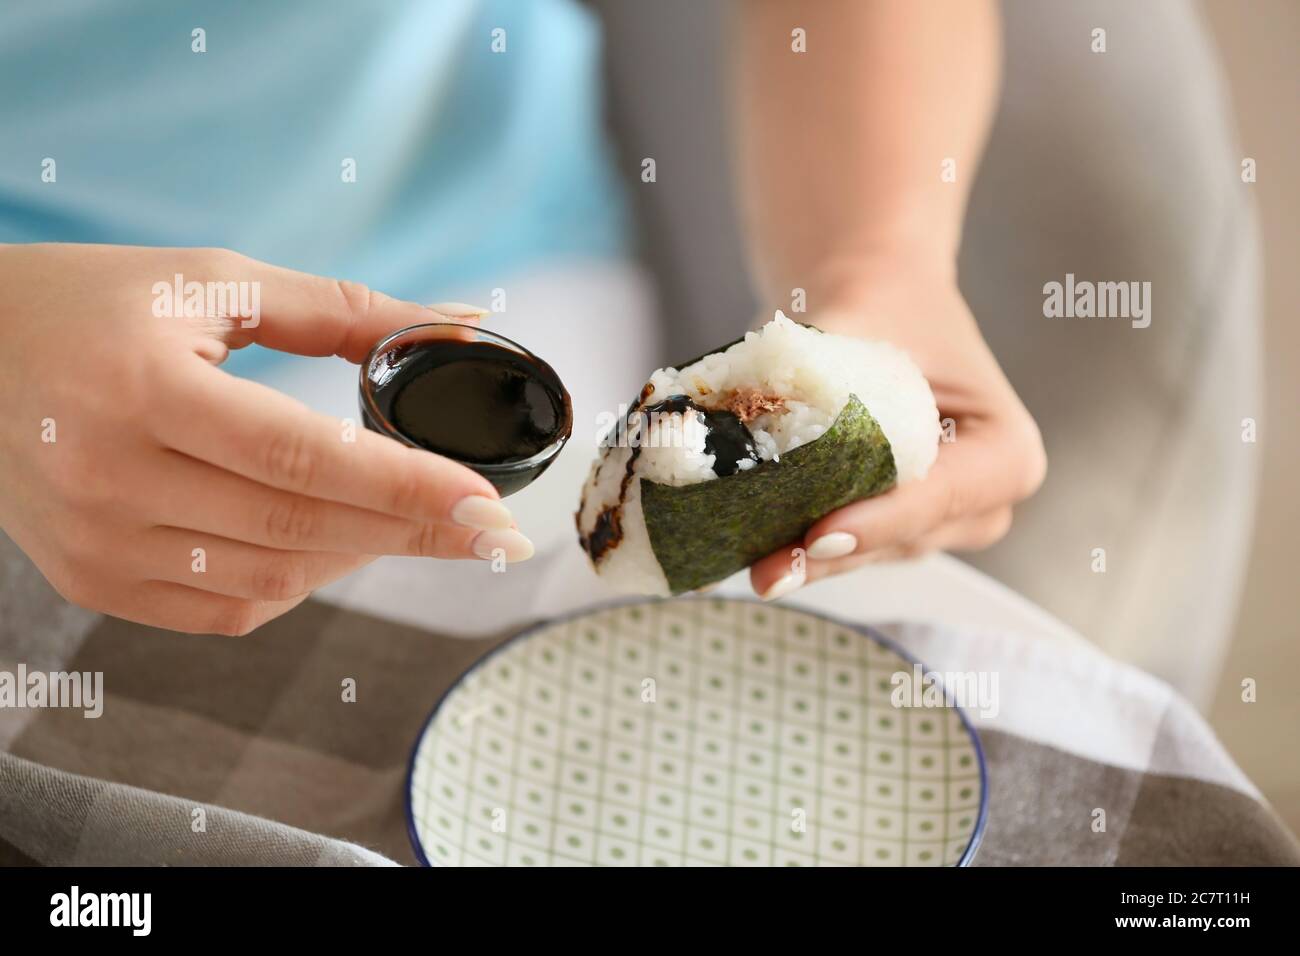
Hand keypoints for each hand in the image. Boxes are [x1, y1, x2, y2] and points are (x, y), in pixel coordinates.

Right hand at [0, 243, 531, 634]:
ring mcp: (95, 543)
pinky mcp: (90, 580)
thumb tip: (462, 325)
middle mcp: (109, 477)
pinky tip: (331, 545)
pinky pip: (223, 609)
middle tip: (492, 534)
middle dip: (412, 533)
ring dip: (359, 555)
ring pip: (270, 579)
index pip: (304, 457)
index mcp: (142, 388)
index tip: (488, 508)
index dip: (407, 486)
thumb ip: (345, 309)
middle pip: (298, 528)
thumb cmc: (96, 303)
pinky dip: (295, 583)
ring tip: (412, 522)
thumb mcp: (214, 280)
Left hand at [749, 256, 1045, 599]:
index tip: (820, 535)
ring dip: (802, 557)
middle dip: (827, 554)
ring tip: (748, 562)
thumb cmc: (884, 308)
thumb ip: (824, 373)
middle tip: (767, 569)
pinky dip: (793, 544)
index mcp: (1006, 452)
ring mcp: (932, 529)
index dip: (876, 521)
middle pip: (897, 540)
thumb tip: (759, 407)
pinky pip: (838, 551)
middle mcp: (982, 505)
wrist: (872, 304)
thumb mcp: (863, 329)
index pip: (936, 496)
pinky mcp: (884, 536)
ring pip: (862, 555)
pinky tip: (744, 552)